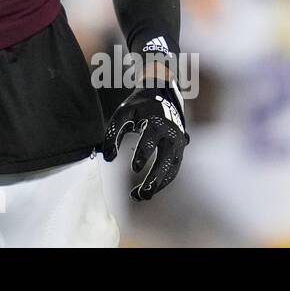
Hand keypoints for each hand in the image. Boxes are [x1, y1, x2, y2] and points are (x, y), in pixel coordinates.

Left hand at [102, 82, 188, 200]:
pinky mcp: (180, 148)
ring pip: (172, 168)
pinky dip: (164, 180)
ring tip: (143, 196)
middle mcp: (171, 133)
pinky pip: (174, 168)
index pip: (150, 141)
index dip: (142, 155)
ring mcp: (178, 142)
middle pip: (164, 160)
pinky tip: (152, 189)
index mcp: (157, 121)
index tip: (134, 168)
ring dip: (159, 184)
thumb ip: (114, 132)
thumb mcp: (124, 113)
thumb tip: (109, 158)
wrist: (163, 94)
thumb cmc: (139, 106)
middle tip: (140, 194)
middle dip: (153, 179)